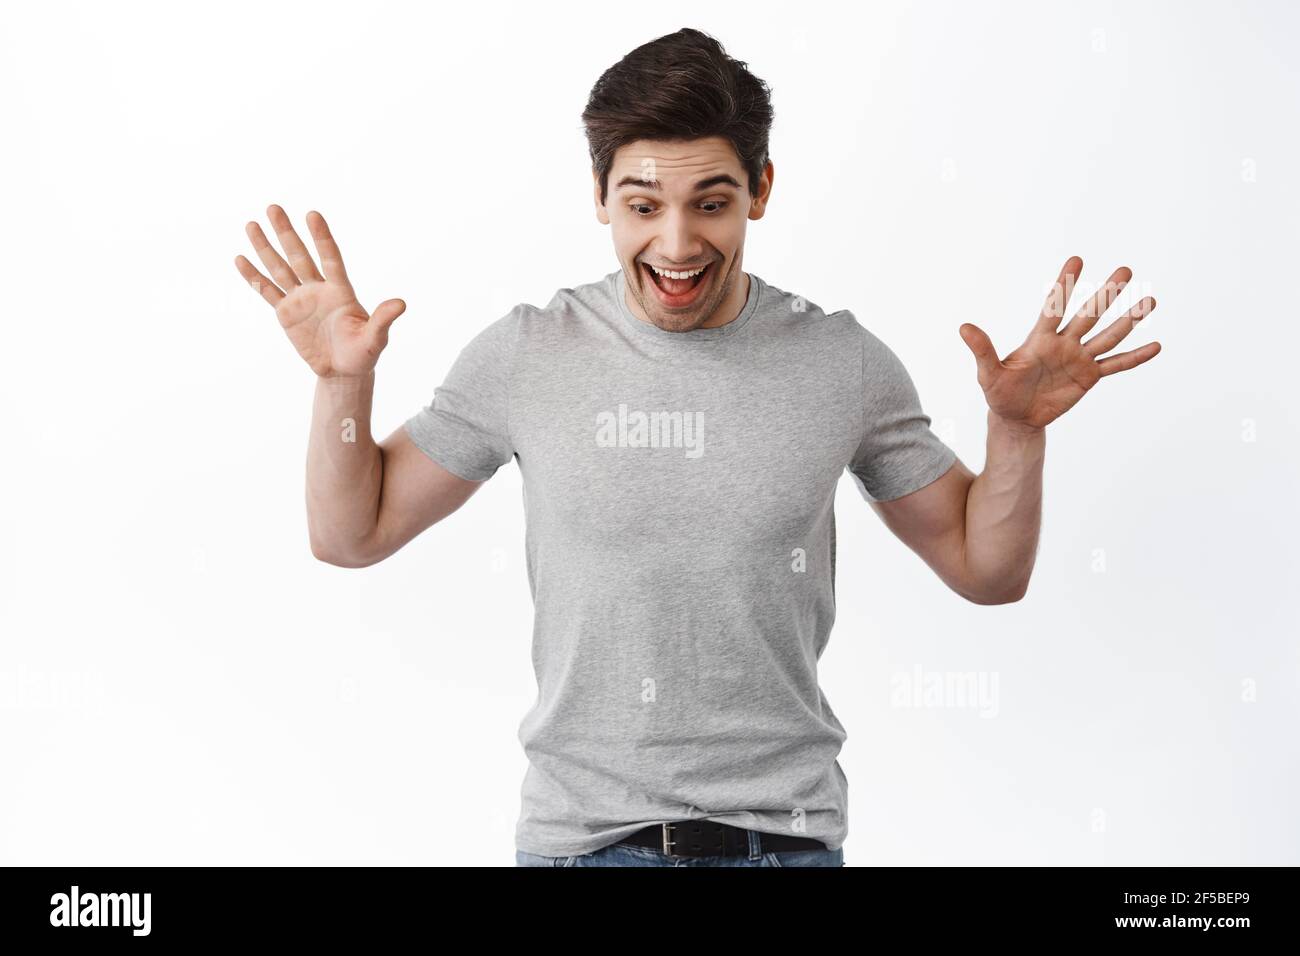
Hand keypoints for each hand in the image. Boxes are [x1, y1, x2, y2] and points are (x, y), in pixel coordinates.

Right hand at [234, 205, 405, 377]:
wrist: (343, 371)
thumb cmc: (362, 354)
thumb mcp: (375, 339)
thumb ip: (383, 320)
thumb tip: (401, 303)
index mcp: (341, 291)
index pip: (330, 258)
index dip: (322, 238)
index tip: (312, 215)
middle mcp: (318, 289)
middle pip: (299, 256)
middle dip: (286, 233)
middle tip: (274, 207)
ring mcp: (300, 299)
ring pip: (280, 268)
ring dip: (266, 247)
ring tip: (252, 224)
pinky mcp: (286, 313)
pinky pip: (267, 292)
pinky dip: (253, 277)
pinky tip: (240, 259)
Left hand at [958, 256, 1159, 430]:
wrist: (1015, 416)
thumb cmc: (999, 392)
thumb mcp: (988, 373)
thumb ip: (982, 350)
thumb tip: (963, 327)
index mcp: (1039, 338)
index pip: (1054, 306)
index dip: (1065, 284)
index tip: (1076, 259)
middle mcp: (1063, 343)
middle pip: (1089, 314)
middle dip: (1106, 294)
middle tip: (1125, 269)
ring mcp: (1078, 359)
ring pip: (1107, 336)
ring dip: (1128, 320)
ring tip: (1150, 300)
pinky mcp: (1088, 377)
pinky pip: (1115, 365)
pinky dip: (1135, 357)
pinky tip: (1156, 346)